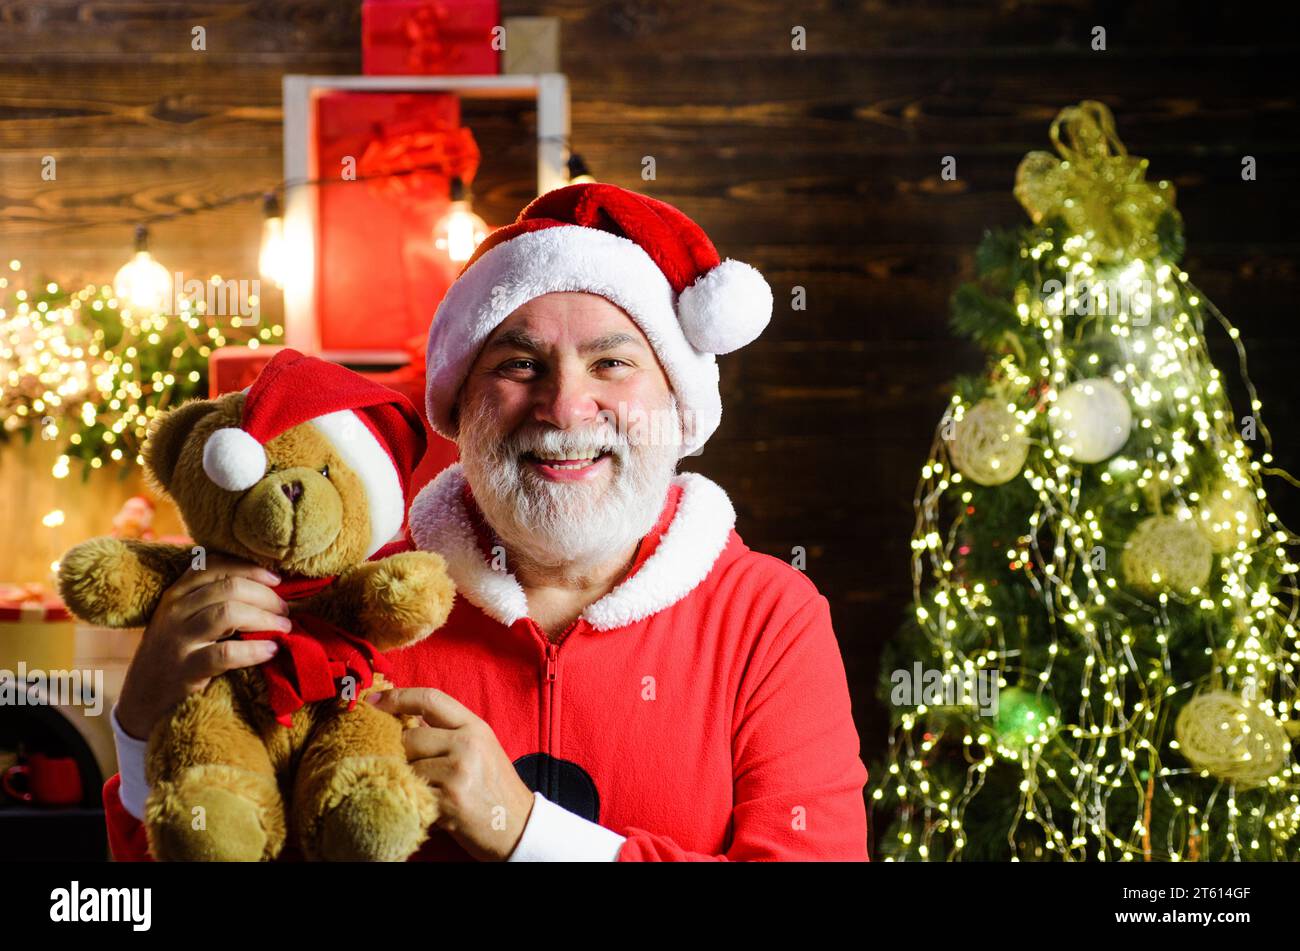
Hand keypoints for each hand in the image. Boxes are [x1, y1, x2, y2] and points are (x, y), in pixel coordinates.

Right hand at [115, 553, 292, 740]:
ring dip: (264, 618)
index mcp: (177, 592)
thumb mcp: (185, 618)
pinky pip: (225, 653)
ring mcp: (178, 639)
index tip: (277, 579)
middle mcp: (175, 610)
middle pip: (229, 587)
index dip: (251, 568)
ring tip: (284, 628)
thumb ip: (212, 598)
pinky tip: (271, 650)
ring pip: (228, 613)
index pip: (216, 565)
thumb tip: (268, 583)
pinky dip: (253, 650)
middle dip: (265, 595)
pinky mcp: (185, 669)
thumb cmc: (176, 652)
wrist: (144, 697)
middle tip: (285, 610)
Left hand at [367, 688, 535, 861]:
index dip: (397, 697)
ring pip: (407, 766)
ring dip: (405, 778)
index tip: (373, 702)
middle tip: (401, 765)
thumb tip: (403, 718)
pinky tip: (421, 803)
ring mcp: (458, 773)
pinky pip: (412, 792)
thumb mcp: (480, 747)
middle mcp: (467, 745)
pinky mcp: (449, 801)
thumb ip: (447, 731)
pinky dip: (410, 798)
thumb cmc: (494, 787)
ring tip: (416, 788)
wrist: (517, 826)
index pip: (430, 699)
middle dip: (397, 751)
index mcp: (474, 727)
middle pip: (409, 736)